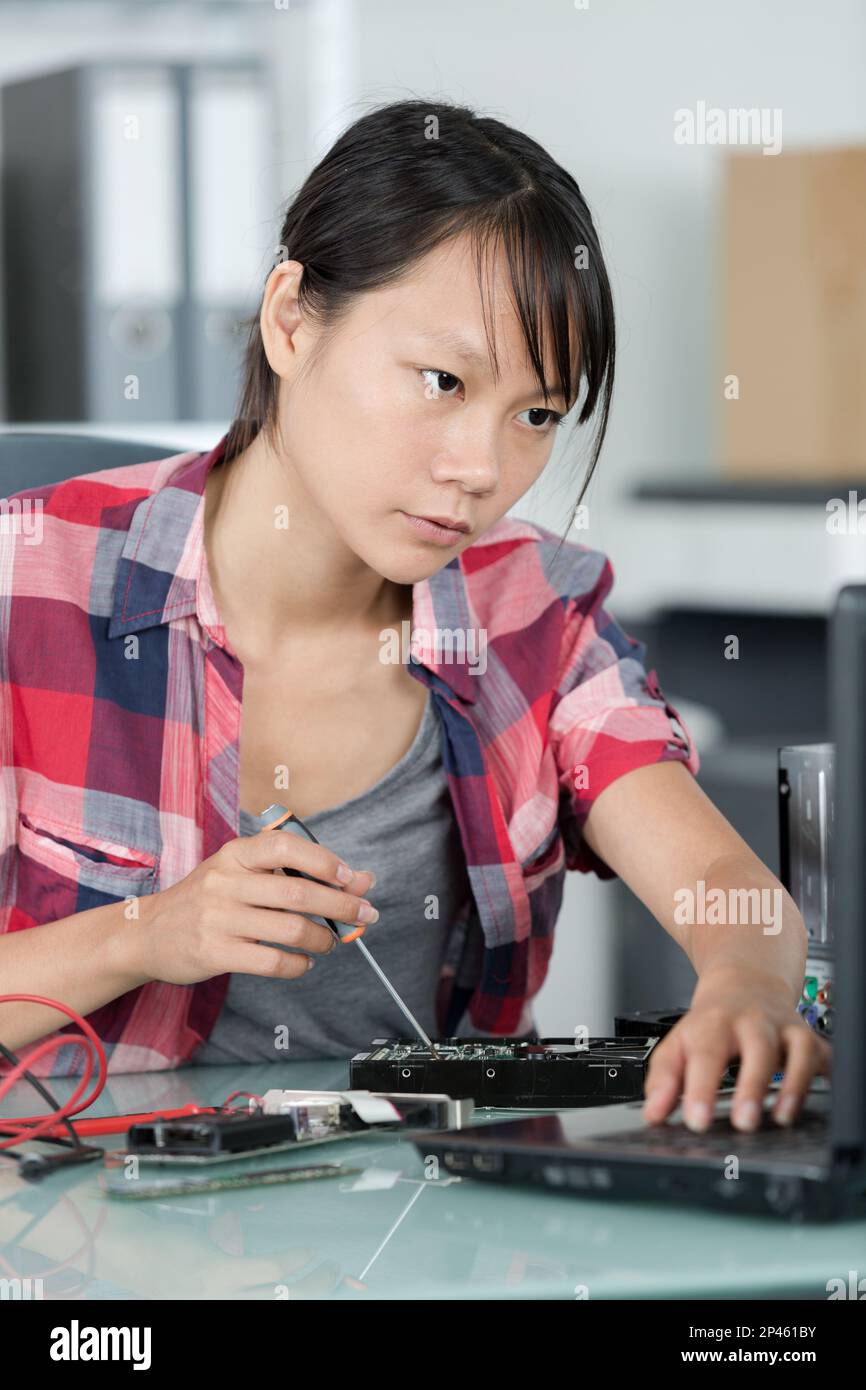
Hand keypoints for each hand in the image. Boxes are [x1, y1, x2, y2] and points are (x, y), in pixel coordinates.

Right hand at [131, 831, 377, 985]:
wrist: (146, 933)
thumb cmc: (207, 900)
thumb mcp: (243, 875)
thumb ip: (296, 874)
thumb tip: (361, 880)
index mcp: (234, 854)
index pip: (285, 846)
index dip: (324, 861)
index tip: (352, 878)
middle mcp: (225, 881)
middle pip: (297, 892)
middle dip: (341, 905)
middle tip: (365, 915)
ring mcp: (217, 918)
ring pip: (289, 929)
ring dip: (322, 938)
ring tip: (330, 942)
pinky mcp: (214, 953)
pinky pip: (271, 961)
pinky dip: (298, 964)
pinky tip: (304, 963)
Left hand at [641, 967, 832, 1131]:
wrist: (745, 981)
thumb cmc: (711, 1021)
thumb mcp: (679, 1043)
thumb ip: (664, 1080)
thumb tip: (653, 1115)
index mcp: (713, 1023)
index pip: (705, 1054)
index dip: (700, 1089)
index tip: (696, 1121)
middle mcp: (752, 1022)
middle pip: (757, 1049)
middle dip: (752, 1086)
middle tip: (744, 1123)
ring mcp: (784, 1028)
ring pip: (798, 1050)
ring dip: (793, 1085)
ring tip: (781, 1118)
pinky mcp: (810, 1038)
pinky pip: (825, 1056)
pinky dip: (825, 1077)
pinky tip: (817, 1102)